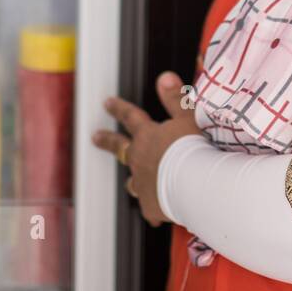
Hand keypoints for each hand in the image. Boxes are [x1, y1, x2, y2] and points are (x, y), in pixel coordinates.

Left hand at [91, 71, 201, 225]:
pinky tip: (158, 214)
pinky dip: (155, 208)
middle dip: (107, 141)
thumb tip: (164, 77)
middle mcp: (140, 159)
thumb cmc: (194, 148)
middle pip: (120, 148)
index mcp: (148, 136)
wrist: (196, 183)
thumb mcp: (188, 118)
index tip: (107, 103)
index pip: (131, 117)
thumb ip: (176, 98)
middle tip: (95, 137)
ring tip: (134, 184)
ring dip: (134, 180)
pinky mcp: (152, 206)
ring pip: (133, 182)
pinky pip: (151, 208)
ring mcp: (143, 184)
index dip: (119, 109)